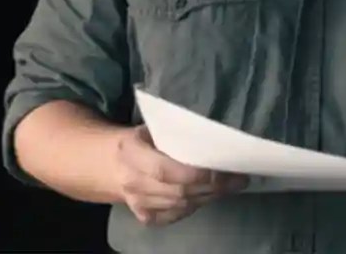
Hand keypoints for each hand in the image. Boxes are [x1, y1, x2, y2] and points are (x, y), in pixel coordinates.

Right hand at [114, 125, 247, 225]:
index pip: (165, 170)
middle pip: (178, 191)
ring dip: (209, 196)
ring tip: (231, 185)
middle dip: (213, 186)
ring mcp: (137, 203)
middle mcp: (132, 182)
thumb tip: (212, 138)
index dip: (194, 173)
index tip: (221, 167)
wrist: (106, 165)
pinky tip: (208, 195)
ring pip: (181, 205)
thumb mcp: (147, 129)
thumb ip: (173, 135)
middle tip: (239, 178)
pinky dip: (195, 206)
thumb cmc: (135, 141)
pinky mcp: (144, 217)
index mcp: (131, 153)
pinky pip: (175, 215)